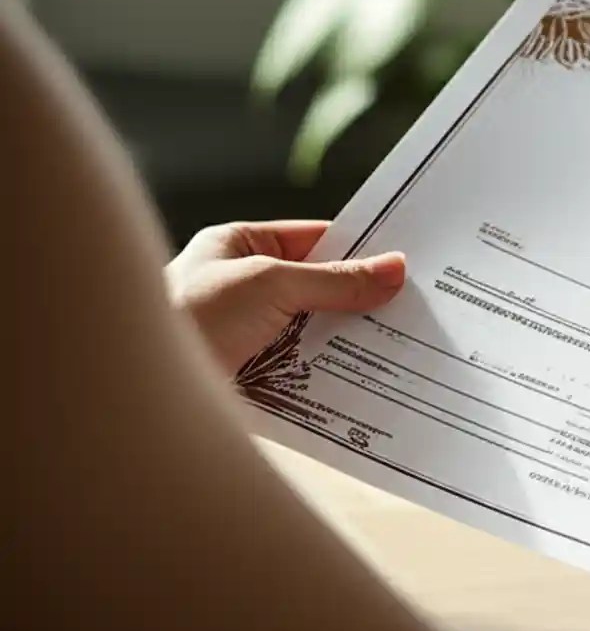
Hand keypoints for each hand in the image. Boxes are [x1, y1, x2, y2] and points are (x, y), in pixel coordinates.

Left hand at [166, 220, 405, 373]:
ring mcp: (247, 335)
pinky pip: (302, 373)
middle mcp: (243, 288)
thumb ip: (334, 280)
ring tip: (400, 349)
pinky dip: (331, 377)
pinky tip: (365, 384)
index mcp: (239, 247)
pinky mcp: (251, 378)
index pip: (314, 240)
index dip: (359, 250)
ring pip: (314, 334)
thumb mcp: (270, 284)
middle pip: (319, 291)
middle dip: (360, 302)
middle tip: (412, 310)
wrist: (136, 390)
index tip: (403, 263)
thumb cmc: (188, 317)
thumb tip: (392, 270)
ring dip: (348, 345)